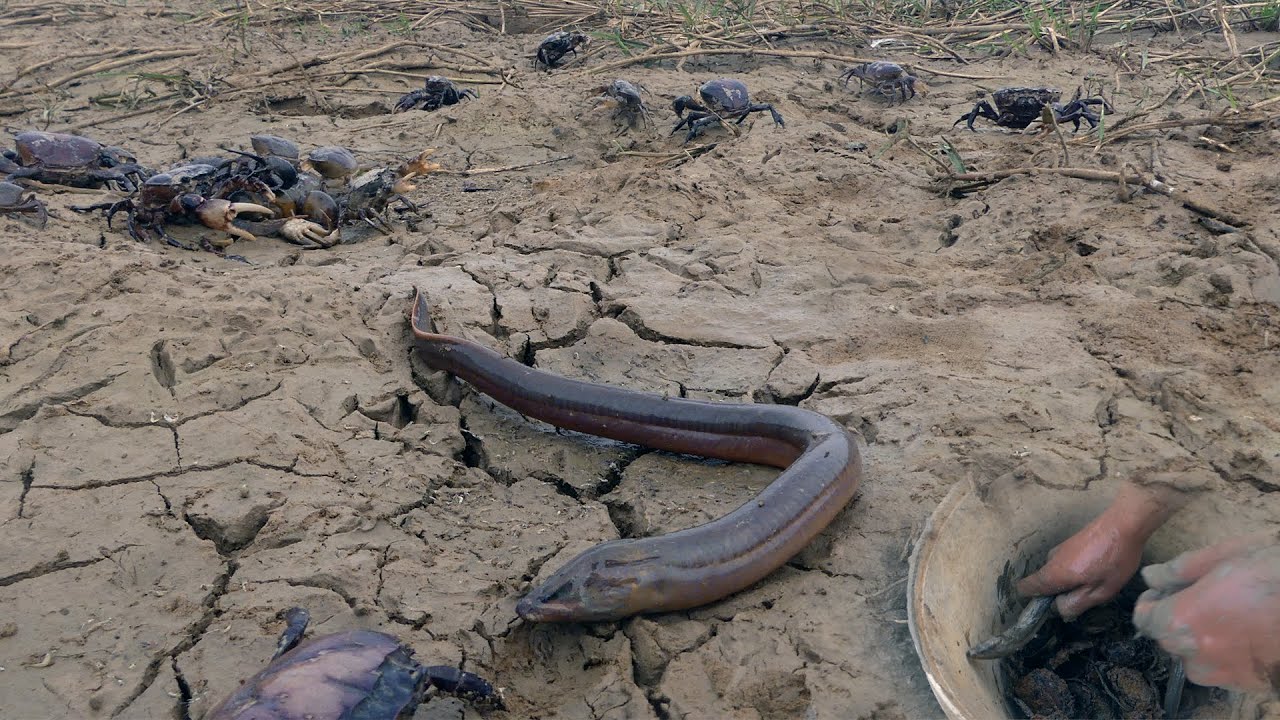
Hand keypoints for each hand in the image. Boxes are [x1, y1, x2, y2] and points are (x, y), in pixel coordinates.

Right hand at [1016, 482, 1183, 619]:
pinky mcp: (1069, 544)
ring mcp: (1059, 550)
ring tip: (1099, 580)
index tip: (1056, 606)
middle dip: (1062, 594)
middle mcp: (1050, 560)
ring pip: (1058, 575)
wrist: (1123, 524)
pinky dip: (1078, 571)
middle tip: (1089, 595)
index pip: (1024, 588)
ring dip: (1073, 582)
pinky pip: (1066, 565)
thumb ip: (1075, 604)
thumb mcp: (1100, 592)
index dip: (1035, 602)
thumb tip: (1059, 609)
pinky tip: (1100, 568)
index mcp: (1052, 574)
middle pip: (1044, 585)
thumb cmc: (1113, 560)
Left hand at [1133, 532, 1279, 692]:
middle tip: (1201, 597)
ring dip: (1201, 641)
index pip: (1144, 619)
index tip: (1163, 590)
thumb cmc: (1276, 571)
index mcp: (1182, 622)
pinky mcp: (1251, 684)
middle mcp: (1198, 655)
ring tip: (1228, 615)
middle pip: (1169, 640)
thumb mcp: (1226, 556)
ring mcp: (1226, 674)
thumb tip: (1152, 577)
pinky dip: (1226, 655)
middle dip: (1176, 619)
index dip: (1151, 601)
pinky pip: (1224, 672)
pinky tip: (1246, 632)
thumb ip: (1181, 570)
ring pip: (1195, 660)